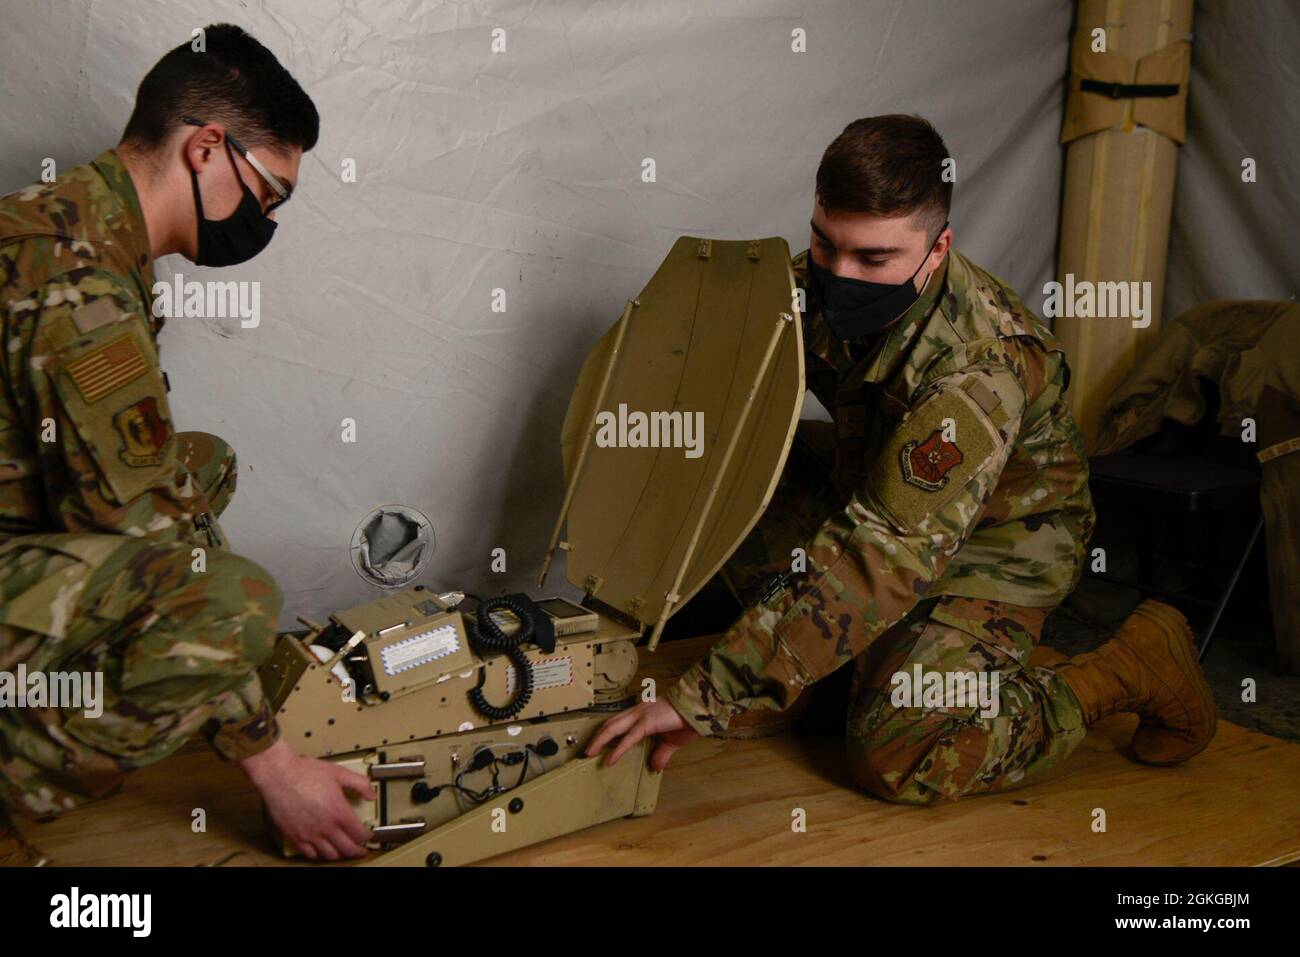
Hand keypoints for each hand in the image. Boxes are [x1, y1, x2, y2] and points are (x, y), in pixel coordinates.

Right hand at [239, 739, 376, 860]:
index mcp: (339, 812)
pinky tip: (321, 849)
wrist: (279, 775)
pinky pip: (309, 854)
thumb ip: (359, 784)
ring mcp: (309, 834)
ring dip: (339, 854)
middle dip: (357, 851)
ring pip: (329, 855)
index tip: (368, 834)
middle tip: (361, 849)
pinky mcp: (294, 836)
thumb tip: (372, 793)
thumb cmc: (305, 772)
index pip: (359, 834)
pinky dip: (318, 854)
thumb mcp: (339, 773)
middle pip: (347, 849)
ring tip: (342, 850)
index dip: (367, 836)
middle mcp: (326, 827)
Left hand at [584, 698, 699, 771]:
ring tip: (589, 753)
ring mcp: (642, 715)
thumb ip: (661, 753)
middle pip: (610, 723)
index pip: (618, 721)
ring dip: (599, 741)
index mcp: (643, 713)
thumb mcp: (672, 740)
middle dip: (597, 736)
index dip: (606, 732)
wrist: (699, 708)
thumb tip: (655, 767)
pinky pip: (629, 738)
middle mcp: (638, 711)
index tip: (597, 743)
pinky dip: (617, 750)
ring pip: (613, 727)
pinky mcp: (648, 722)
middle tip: (586, 750)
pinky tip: (610, 760)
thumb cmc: (687, 720)